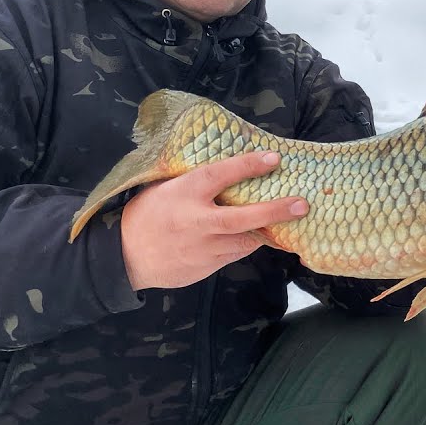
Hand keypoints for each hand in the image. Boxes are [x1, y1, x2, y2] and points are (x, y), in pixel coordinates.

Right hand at [120, 151, 307, 290]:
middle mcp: (196, 221)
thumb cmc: (146, 214)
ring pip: (245, 240)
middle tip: (301, 204)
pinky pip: (235, 254)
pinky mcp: (206, 267)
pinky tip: (255, 235)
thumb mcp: (163, 187)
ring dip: (264, 230)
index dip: (248, 165)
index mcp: (184, 194)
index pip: (220, 175)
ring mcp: (202, 248)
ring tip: (284, 219)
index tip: (273, 157)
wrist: (124, 257)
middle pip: (243, 218)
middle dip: (275, 211)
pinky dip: (245, 244)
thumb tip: (229, 168)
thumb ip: (194, 181)